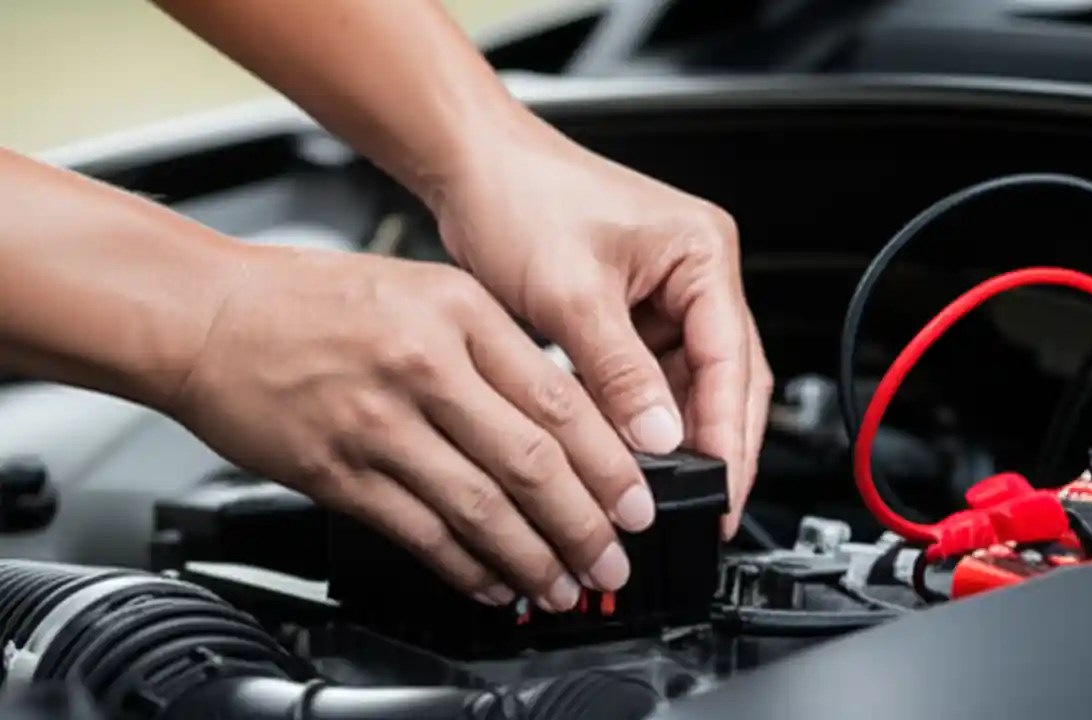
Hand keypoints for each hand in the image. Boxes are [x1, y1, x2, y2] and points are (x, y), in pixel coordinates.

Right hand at [167, 247, 656, 611]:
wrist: (206, 315)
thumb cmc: (312, 299)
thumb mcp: (424, 287)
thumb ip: (495, 346)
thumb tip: (567, 416)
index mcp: (458, 311)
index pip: (559, 400)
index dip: (610, 464)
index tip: (639, 500)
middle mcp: (423, 365)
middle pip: (530, 462)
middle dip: (586, 524)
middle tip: (615, 559)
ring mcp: (378, 424)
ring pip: (480, 508)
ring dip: (534, 557)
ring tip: (566, 584)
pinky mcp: (337, 473)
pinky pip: (419, 532)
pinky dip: (467, 567)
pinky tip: (496, 582)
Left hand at [425, 114, 772, 538]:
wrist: (471, 167)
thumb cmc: (521, 195)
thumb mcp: (573, 295)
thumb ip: (620, 374)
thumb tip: (661, 440)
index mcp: (702, 252)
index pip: (732, 361)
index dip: (728, 434)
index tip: (721, 490)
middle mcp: (694, 272)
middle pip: (724, 378)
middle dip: (715, 444)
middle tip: (705, 508)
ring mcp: (664, 294)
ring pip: (688, 385)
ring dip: (676, 436)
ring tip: (662, 492)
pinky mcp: (630, 311)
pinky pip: (649, 378)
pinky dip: (640, 417)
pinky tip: (629, 455)